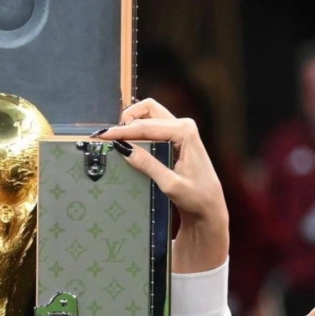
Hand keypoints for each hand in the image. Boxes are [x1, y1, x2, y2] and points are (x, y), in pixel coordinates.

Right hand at [96, 99, 229, 272]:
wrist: (210, 205)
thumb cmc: (196, 197)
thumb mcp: (170, 184)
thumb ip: (148, 164)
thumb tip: (124, 149)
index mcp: (185, 132)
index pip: (147, 127)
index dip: (123, 131)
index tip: (104, 136)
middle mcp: (184, 125)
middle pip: (147, 110)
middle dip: (127, 121)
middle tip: (113, 139)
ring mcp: (181, 129)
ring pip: (150, 114)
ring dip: (133, 123)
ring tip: (120, 141)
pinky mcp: (177, 137)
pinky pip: (154, 125)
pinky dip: (140, 130)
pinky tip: (131, 143)